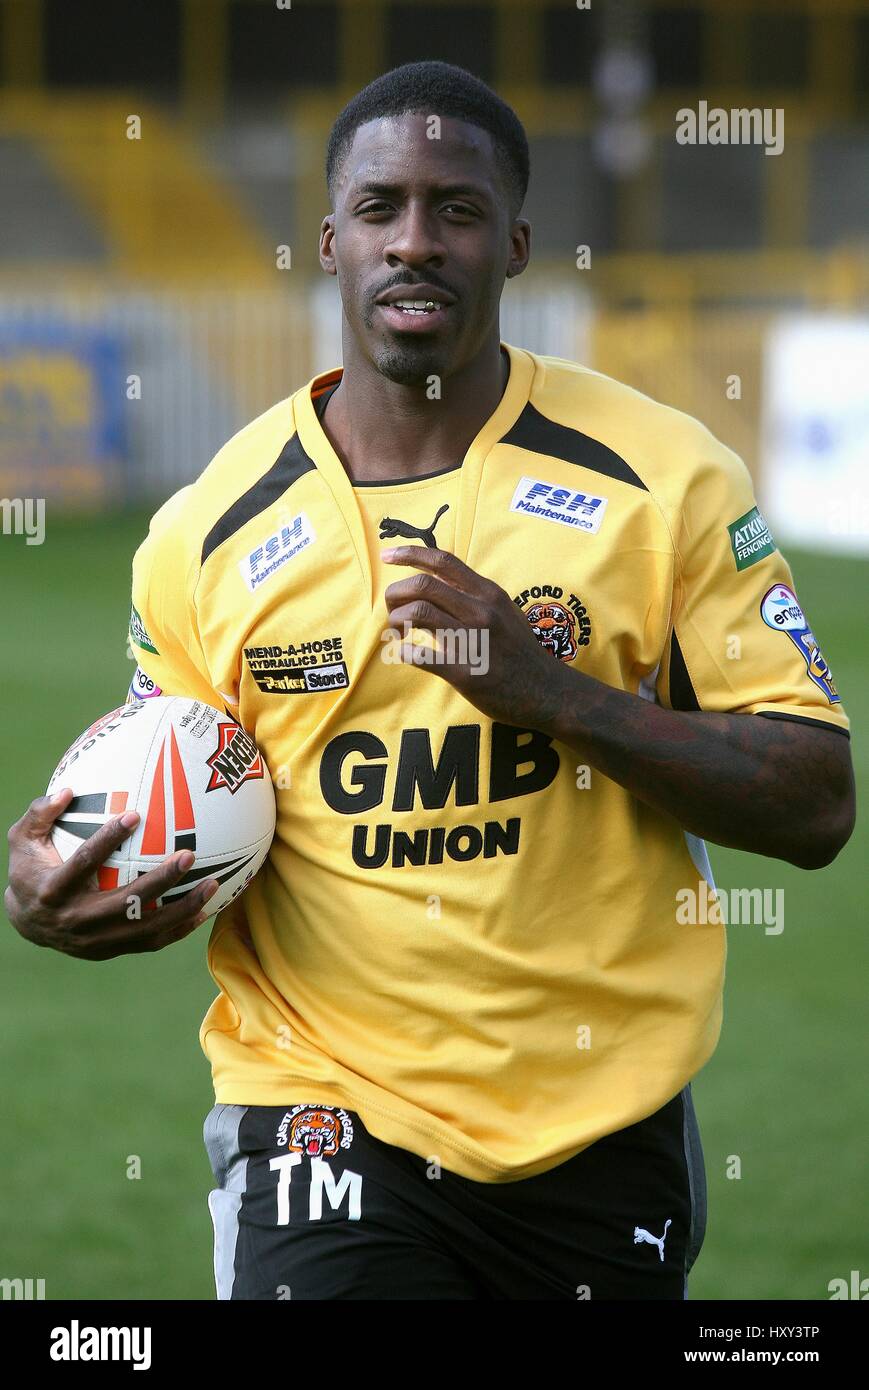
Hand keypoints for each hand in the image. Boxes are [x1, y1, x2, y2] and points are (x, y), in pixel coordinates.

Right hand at [5, 788, 219, 961]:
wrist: (29, 924)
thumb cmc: (31, 870)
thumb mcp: (23, 841)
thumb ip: (40, 814)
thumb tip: (66, 790)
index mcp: (53, 890)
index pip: (83, 863)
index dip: (107, 839)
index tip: (135, 814)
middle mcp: (77, 920)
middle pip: (125, 902)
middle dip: (160, 880)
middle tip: (188, 854)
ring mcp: (97, 940)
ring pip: (146, 928)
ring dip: (182, 907)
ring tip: (212, 883)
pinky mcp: (112, 951)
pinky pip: (152, 943)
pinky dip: (180, 928)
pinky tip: (205, 909)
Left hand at [382, 545, 566, 726]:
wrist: (547, 691)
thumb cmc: (520, 651)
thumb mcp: (504, 611)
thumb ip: (475, 595)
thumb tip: (439, 581)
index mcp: (488, 593)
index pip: (443, 561)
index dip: (410, 553)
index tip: (387, 556)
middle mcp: (480, 611)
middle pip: (422, 585)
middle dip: (396, 594)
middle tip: (392, 608)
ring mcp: (472, 640)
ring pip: (417, 613)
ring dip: (397, 620)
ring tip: (399, 631)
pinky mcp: (465, 672)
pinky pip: (421, 654)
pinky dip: (404, 651)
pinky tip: (405, 652)